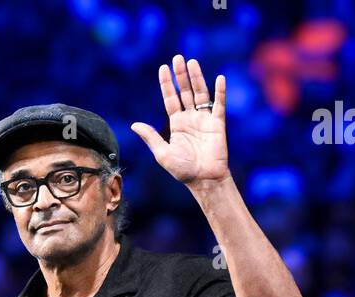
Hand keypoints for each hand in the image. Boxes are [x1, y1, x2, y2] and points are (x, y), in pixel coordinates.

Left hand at [131, 56, 228, 186]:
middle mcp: (190, 118)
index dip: (167, 84)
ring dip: (196, 78)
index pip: (171, 99)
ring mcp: (204, 119)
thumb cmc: (183, 170)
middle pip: (185, 91)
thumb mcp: (162, 154)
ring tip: (191, 62)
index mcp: (177, 124)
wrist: (203, 180)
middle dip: (181, 75)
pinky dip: (220, 92)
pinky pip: (219, 105)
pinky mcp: (218, 124)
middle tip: (177, 58)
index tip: (163, 67)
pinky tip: (219, 78)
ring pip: (200, 93)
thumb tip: (134, 125)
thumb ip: (150, 138)